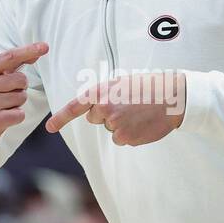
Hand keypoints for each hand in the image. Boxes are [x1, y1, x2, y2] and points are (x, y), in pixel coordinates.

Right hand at [0, 42, 48, 144]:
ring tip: (3, 104)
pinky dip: (17, 115)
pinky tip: (4, 115)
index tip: (44, 47)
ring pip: (22, 97)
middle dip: (20, 87)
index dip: (28, 51)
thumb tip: (39, 50)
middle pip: (21, 80)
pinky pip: (20, 114)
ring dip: (18, 102)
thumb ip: (14, 62)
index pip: (10, 57)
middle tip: (7, 92)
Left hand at [45, 71, 185, 145]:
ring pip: (111, 130)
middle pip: (96, 119)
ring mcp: (115, 125)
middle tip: (128, 104)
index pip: (75, 107)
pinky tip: (143, 122)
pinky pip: (123, 138)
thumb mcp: (122, 84)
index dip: (61, 118)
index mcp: (102, 92)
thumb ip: (105, 95)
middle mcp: (105, 109)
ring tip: (139, 112)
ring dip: (122, 124)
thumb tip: (95, 111)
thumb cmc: (149, 87)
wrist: (173, 97)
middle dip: (107, 114)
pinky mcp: (127, 138)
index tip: (50, 128)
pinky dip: (132, 133)